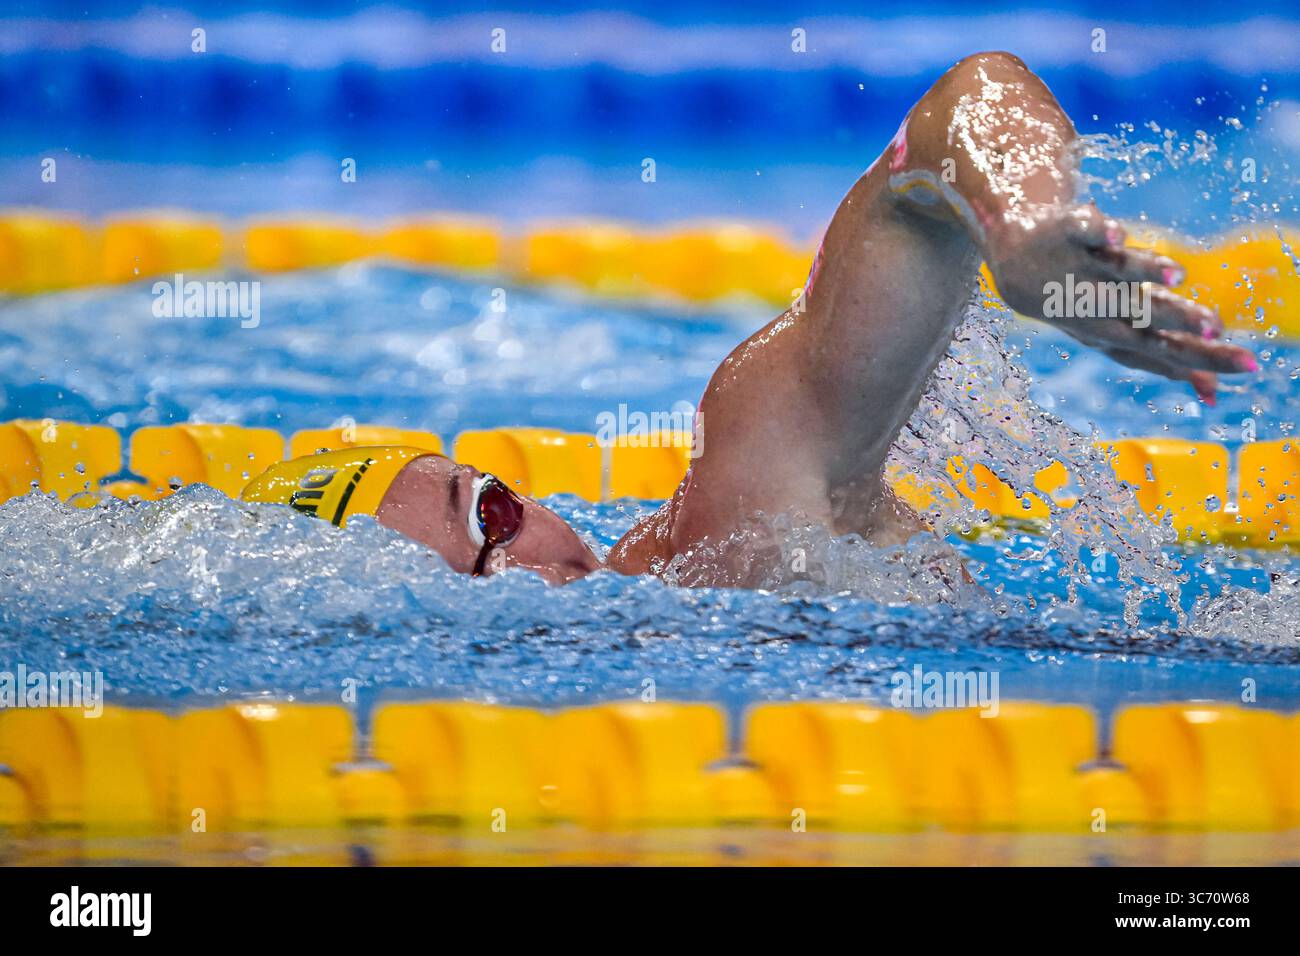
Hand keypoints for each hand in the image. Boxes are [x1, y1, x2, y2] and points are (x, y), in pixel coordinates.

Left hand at [987, 204, 1256, 404]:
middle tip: (1215, 328)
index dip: (1200, 359)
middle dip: (1178, 322)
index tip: (1247, 364)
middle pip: (1142, 316)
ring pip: (1116, 273)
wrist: (1016, 267)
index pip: (1164, 350)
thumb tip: (1213, 394)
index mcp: (1118, 332)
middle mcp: (1099, 306)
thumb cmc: (1084, 303)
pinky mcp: (1065, 235)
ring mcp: (1079, 271)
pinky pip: (1082, 232)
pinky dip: (1097, 232)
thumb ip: (1169, 357)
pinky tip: (1115, 235)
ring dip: (1144, 273)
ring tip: (1176, 275)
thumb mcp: (1125, 336)